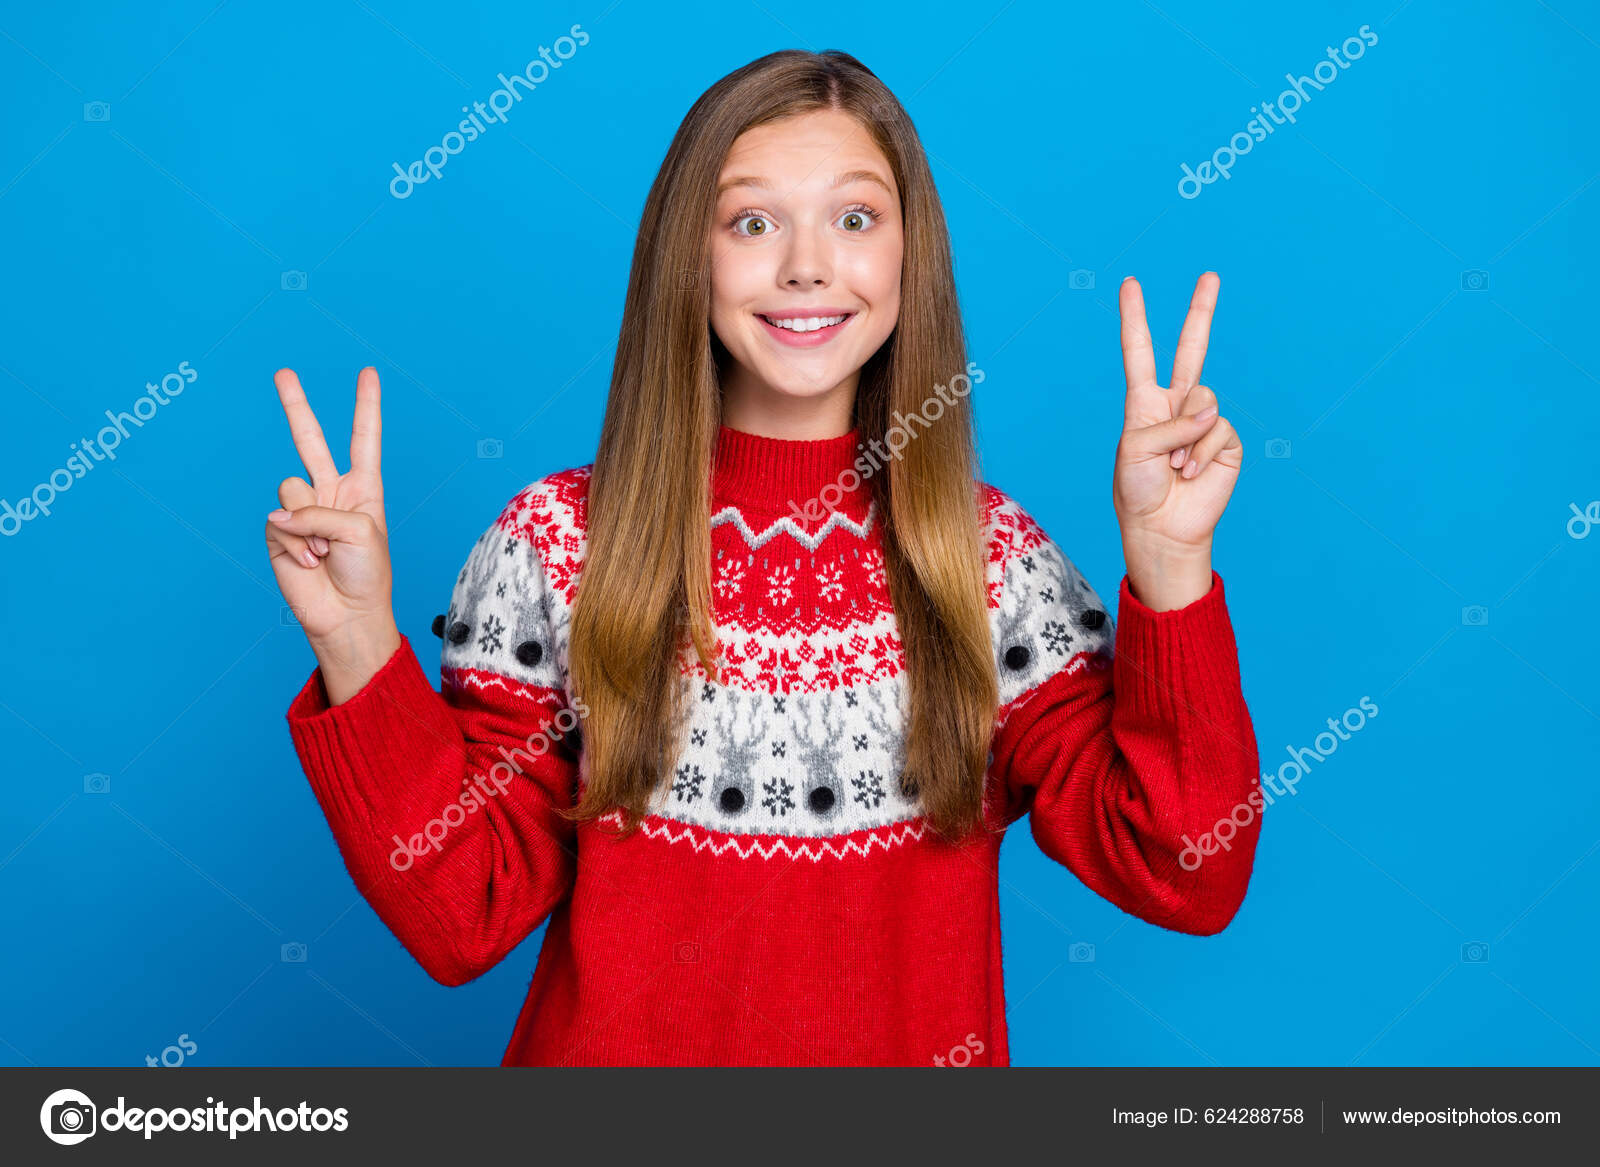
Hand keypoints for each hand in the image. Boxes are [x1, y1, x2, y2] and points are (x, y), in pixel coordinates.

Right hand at [265, 367, 399, 699]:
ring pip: (291, 487)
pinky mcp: (278, 531)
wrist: (347, 615)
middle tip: (283, 372)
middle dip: (296, 405)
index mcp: (363, 487)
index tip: (368, 373)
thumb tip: (277, 514)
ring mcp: (302, 510)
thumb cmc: (366, 574)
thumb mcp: (359, 530)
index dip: (365, 406)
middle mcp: (330, 492)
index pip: (364, 439)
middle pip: (310, 440)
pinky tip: (309, 562)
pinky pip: (278, 521)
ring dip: (308, 522)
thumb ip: (318, 510)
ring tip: (324, 551)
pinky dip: (295, 543)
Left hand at [1112, 273, 1241, 609]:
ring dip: (1184, 437)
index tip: (1131, 283)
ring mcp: (1203, 421)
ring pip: (1203, 399)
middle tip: (1210, 275)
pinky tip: (1188, 473)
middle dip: (1200, 311)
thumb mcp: (1136, 451)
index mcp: (1144, 402)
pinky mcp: (1226, 440)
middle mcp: (1175, 405)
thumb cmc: (1138, 490)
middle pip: (1191, 349)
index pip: (1140, 352)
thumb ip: (1169, 424)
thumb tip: (1211, 412)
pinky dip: (1199, 452)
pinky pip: (1217, 428)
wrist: (1162, 528)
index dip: (1135, 319)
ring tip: (1172, 466)